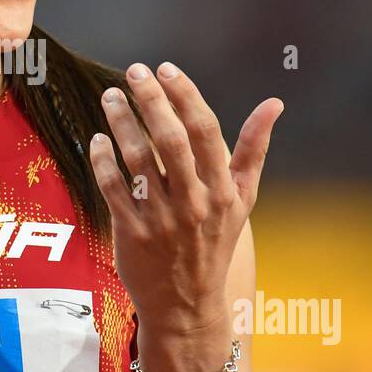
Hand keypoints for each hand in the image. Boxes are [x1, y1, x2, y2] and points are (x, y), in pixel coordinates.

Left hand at [87, 62, 282, 337]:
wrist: (187, 303)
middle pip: (170, 140)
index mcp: (223, 189)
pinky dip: (104, 161)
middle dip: (150, 100)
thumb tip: (274, 103)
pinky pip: (113, 189)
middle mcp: (194, 202)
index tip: (165, 68)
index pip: (205, 131)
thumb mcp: (244, 199)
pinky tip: (97, 139)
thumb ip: (254, 148)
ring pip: (138, 161)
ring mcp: (162, 220)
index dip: (185, 95)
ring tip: (110, 97)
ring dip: (121, 123)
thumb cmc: (215, 242)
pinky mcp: (132, 234)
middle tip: (134, 72)